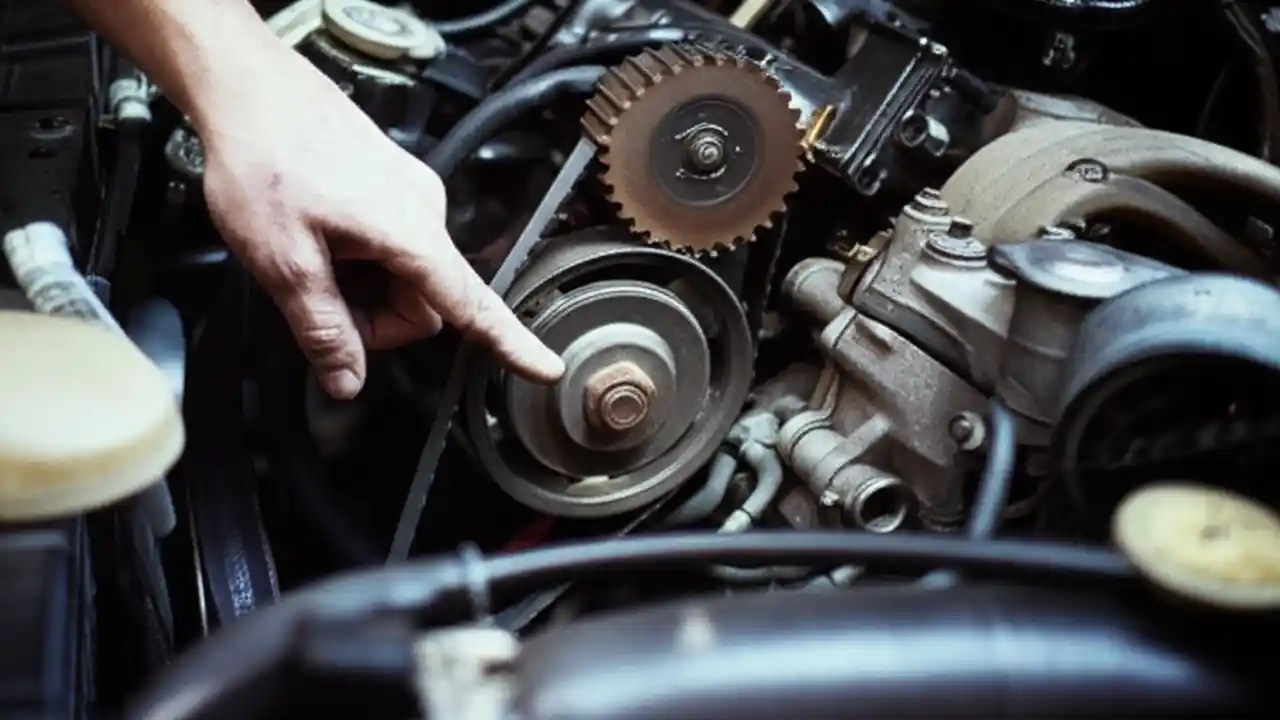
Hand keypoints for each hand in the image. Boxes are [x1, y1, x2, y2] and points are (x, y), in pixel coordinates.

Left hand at [193, 48, 563, 398]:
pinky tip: (316, 233)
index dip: (508, 343)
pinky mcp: (392, 187)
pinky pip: (391, 246)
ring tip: (308, 253)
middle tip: (311, 296)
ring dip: (360, 286)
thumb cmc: (264, 160)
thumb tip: (348, 382)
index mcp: (410, 232)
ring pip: (402, 277)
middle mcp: (424, 212)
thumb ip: (322, 328)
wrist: (247, 85)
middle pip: (421, 303)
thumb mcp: (283, 261)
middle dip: (371, 317)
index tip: (546, 369)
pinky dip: (358, 257)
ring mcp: (410, 196)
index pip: (471, 304)